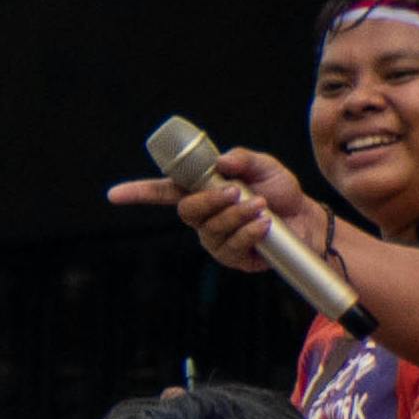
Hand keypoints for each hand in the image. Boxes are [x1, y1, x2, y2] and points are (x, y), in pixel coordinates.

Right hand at [106, 145, 327, 276]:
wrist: (303, 220)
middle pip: (188, 211)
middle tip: (237, 191)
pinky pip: (231, 246)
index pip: (165, 191)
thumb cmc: (280, 191)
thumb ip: (243, 159)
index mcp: (204, 190)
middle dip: (212, 200)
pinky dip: (249, 233)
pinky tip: (264, 226)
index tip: (115, 194)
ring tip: (263, 207)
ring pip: (212, 229)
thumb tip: (222, 161)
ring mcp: (215, 239)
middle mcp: (204, 217)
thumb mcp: (265, 167)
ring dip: (239, 216)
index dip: (139, 193)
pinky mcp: (232, 258)